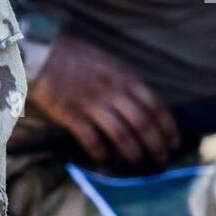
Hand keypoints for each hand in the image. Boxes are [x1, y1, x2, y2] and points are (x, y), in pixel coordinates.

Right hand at [31, 33, 179, 166]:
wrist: (41, 53)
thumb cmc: (77, 57)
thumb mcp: (109, 62)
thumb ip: (127, 82)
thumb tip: (145, 106)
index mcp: (124, 76)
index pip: (155, 106)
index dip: (167, 127)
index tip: (174, 142)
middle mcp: (112, 90)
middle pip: (142, 123)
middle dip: (156, 145)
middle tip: (162, 159)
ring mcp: (92, 103)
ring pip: (122, 134)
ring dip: (133, 152)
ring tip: (137, 162)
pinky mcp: (71, 115)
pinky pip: (92, 140)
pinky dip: (101, 152)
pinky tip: (104, 158)